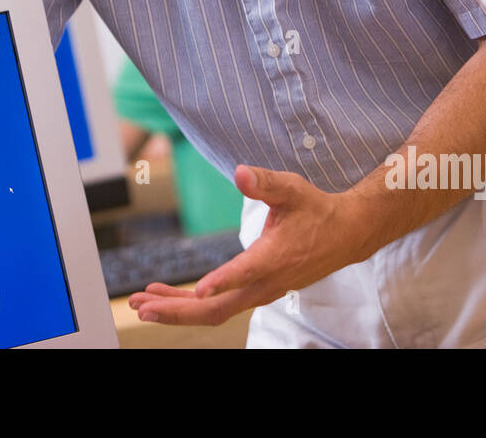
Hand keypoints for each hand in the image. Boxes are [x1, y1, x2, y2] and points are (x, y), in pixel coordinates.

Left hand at [127, 164, 367, 325]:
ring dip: (177, 309)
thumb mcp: (292, 188)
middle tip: (142, 305)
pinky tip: (166, 295)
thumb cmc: (315, 210)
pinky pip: (219, 305)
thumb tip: (240, 172)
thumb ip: (265, 182)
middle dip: (177, 309)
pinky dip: (190, 303)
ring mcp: (260, 292)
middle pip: (218, 308)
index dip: (222, 281)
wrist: (344, 235)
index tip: (199, 288)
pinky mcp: (255, 292)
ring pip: (215, 312)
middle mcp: (266, 282)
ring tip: (141, 302)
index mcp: (275, 257)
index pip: (246, 273)